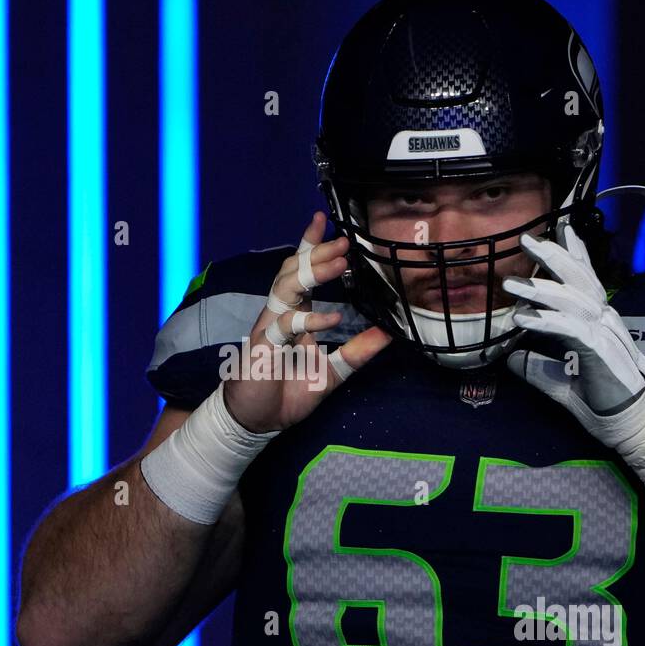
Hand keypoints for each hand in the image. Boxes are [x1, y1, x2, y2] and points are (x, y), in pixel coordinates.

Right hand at [224, 211, 390, 432]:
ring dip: (312, 274)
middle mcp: (280, 316)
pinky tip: (332, 318)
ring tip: (339, 263)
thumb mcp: (332, 372)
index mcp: (295, 317)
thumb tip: (389, 333)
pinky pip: (285, 326)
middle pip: (294, 272)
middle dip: (316, 252)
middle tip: (343, 240)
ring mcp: (269, 328)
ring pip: (286, 288)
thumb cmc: (286, 395)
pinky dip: (309, 321)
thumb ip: (358, 352)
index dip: (310, 246)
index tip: (325, 222)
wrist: (255, 423)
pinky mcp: (262, 347)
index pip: (301, 273)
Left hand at [502, 223, 644, 423]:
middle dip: (554, 257)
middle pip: (579, 280)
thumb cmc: (603, 402)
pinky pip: (571, 330)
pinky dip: (546, 321)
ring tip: (510, 285)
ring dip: (540, 290)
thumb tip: (512, 359)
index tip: (559, 229)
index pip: (586, 280)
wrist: (635, 426)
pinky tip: (523, 319)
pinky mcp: (600, 353)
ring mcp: (605, 335)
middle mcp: (605, 321)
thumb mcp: (561, 382)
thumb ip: (538, 368)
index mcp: (599, 321)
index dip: (574, 253)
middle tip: (527, 239)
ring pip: (573, 301)